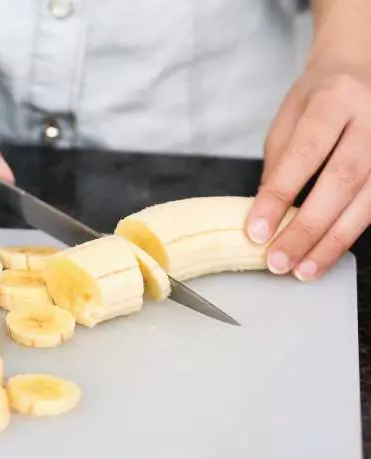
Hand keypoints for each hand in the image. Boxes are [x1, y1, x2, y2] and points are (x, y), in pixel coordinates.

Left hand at [246, 62, 370, 280]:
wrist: (363, 69)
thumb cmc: (320, 97)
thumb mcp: (288, 119)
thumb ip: (278, 163)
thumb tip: (264, 214)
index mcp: (335, 99)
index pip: (304, 154)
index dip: (279, 196)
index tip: (256, 231)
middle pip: (341, 181)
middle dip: (307, 228)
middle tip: (278, 260)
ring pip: (367, 200)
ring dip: (332, 242)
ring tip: (302, 269)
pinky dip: (350, 234)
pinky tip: (326, 254)